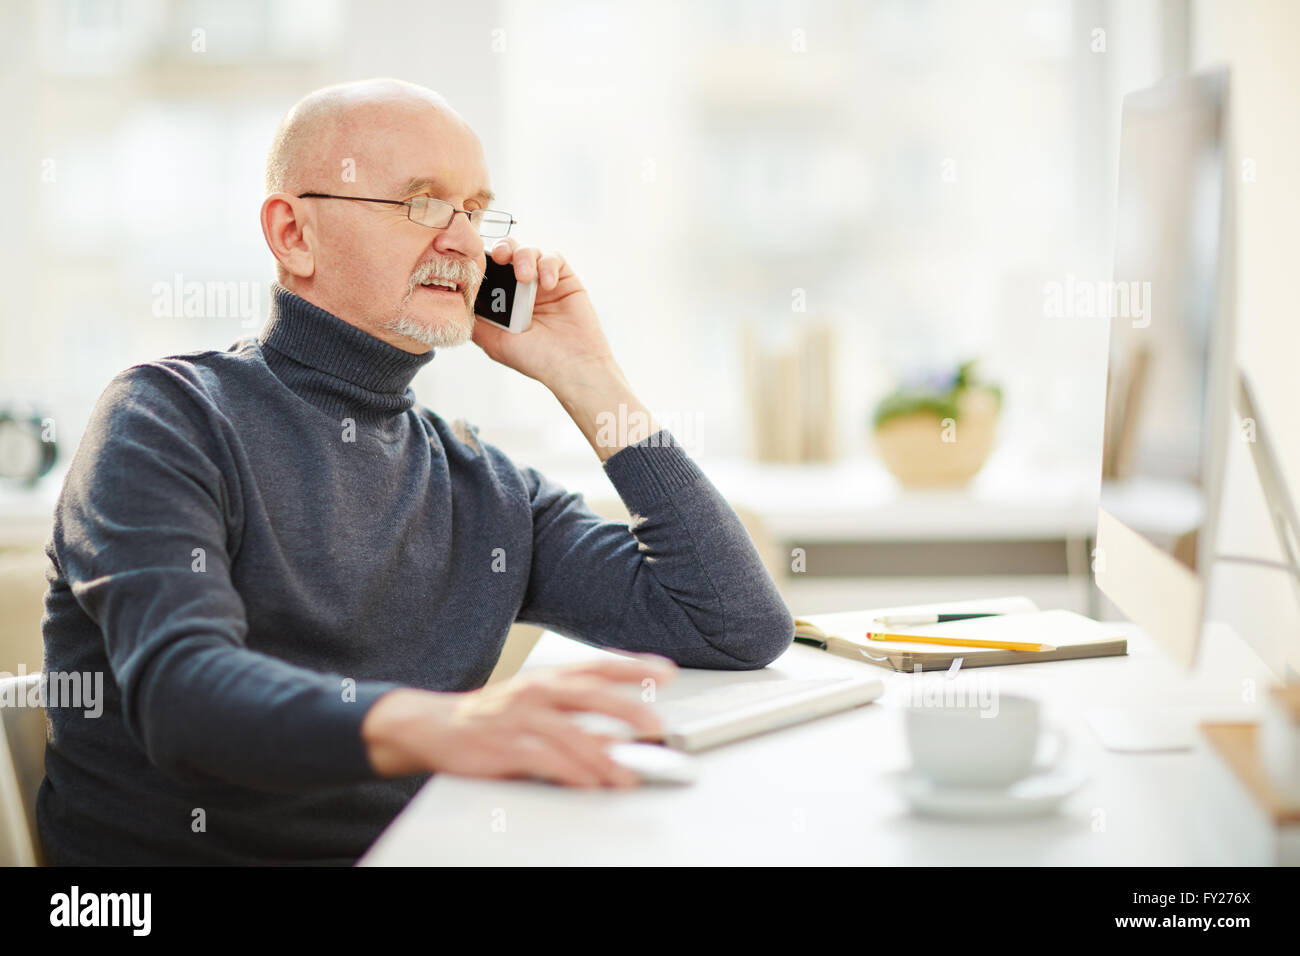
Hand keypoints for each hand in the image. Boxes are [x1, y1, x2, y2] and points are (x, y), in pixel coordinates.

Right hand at [362, 654, 678, 787]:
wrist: (435, 725)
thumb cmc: (496, 716)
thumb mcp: (538, 706)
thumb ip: (577, 716)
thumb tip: (621, 737)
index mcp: (548, 677)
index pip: (598, 665)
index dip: (634, 665)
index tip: (667, 671)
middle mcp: (536, 690)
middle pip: (590, 693)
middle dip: (628, 708)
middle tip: (659, 725)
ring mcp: (519, 717)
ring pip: (570, 732)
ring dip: (605, 755)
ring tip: (630, 773)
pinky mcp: (503, 745)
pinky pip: (544, 760)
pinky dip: (571, 772)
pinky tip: (590, 783)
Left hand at [470, 238, 619, 389]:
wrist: (572, 366)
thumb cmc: (536, 358)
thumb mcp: (495, 342)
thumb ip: (476, 320)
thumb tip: (456, 300)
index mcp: (503, 301)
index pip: (489, 270)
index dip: (481, 261)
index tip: (477, 262)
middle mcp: (521, 288)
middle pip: (507, 252)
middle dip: (501, 249)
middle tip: (500, 257)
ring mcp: (542, 282)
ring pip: (528, 250)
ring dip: (524, 257)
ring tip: (525, 277)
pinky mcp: (564, 278)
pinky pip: (553, 258)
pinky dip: (547, 265)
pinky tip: (547, 284)